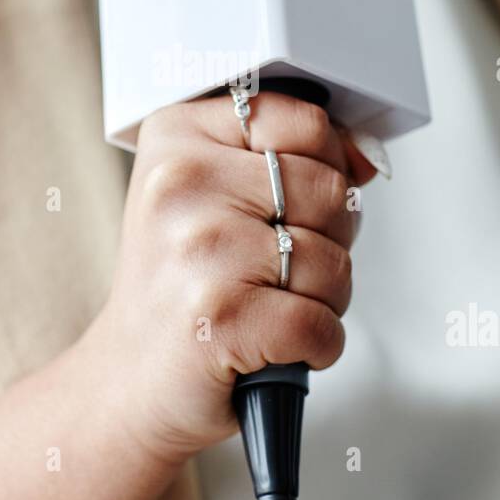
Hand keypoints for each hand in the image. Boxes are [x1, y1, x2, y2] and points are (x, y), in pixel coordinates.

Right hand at [91, 91, 379, 465]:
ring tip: (271, 306)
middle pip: (329, 192)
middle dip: (327, 241)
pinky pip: (321, 324)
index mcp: (179, 135)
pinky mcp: (221, 318)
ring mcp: (200, 250)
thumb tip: (368, 156)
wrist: (131, 376)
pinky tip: (277, 345)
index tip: (293, 202)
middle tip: (277, 268)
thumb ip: (292, 159)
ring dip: (323, 300)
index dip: (323, 168)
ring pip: (332, 262)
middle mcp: (182, 183)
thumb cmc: (182, 285)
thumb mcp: (216, 194)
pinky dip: (317, 346)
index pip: (306, 123)